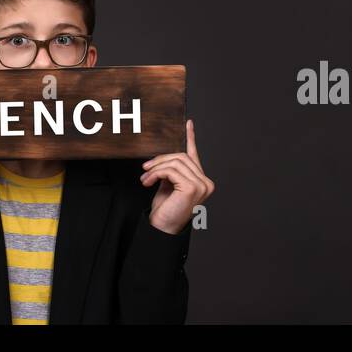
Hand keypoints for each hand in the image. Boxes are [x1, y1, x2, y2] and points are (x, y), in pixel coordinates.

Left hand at [141, 119, 214, 233]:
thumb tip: (166, 156)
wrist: (162, 228)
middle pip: (181, 157)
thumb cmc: (165, 210)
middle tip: (145, 169)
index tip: (188, 123)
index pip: (194, 155)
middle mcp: (206, 182)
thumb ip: (171, 170)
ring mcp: (201, 185)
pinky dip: (156, 173)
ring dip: (155, 168)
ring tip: (145, 178)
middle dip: (160, 160)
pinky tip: (148, 182)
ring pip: (175, 162)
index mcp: (202, 180)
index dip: (191, 137)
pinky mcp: (192, 187)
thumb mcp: (168, 184)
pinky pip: (170, 170)